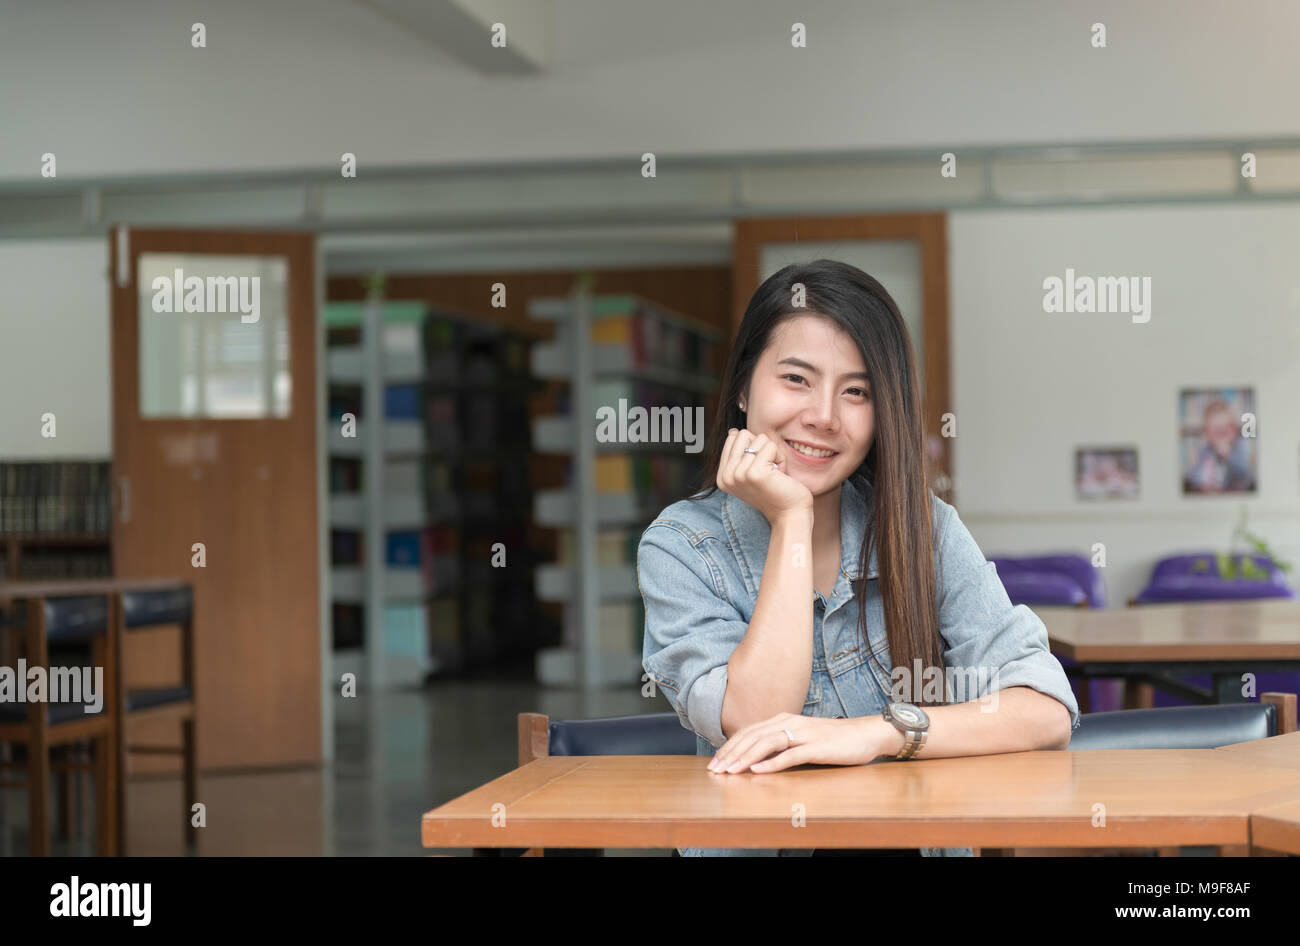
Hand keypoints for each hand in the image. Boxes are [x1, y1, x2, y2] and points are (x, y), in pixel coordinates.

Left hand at [706, 712, 884, 773]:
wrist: (865, 734)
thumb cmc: (832, 740)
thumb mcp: (801, 738)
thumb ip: (780, 743)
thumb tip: (756, 757)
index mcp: (783, 719)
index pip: (749, 732)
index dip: (730, 747)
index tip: (715, 762)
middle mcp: (789, 722)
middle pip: (752, 736)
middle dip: (731, 753)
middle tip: (715, 770)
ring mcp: (803, 733)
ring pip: (767, 743)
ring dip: (746, 758)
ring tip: (730, 771)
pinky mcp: (816, 746)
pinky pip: (791, 755)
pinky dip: (773, 763)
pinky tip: (759, 771)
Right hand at [717, 428, 813, 523]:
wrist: (789, 514)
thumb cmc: (775, 491)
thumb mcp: (750, 471)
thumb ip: (739, 453)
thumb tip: (733, 431)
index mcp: (723, 476)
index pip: (733, 438)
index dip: (752, 448)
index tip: (758, 469)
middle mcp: (727, 476)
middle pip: (743, 434)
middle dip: (761, 448)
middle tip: (768, 470)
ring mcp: (738, 475)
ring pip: (759, 439)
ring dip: (773, 454)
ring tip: (773, 474)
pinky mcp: (754, 473)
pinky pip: (771, 446)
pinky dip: (780, 457)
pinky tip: (779, 474)